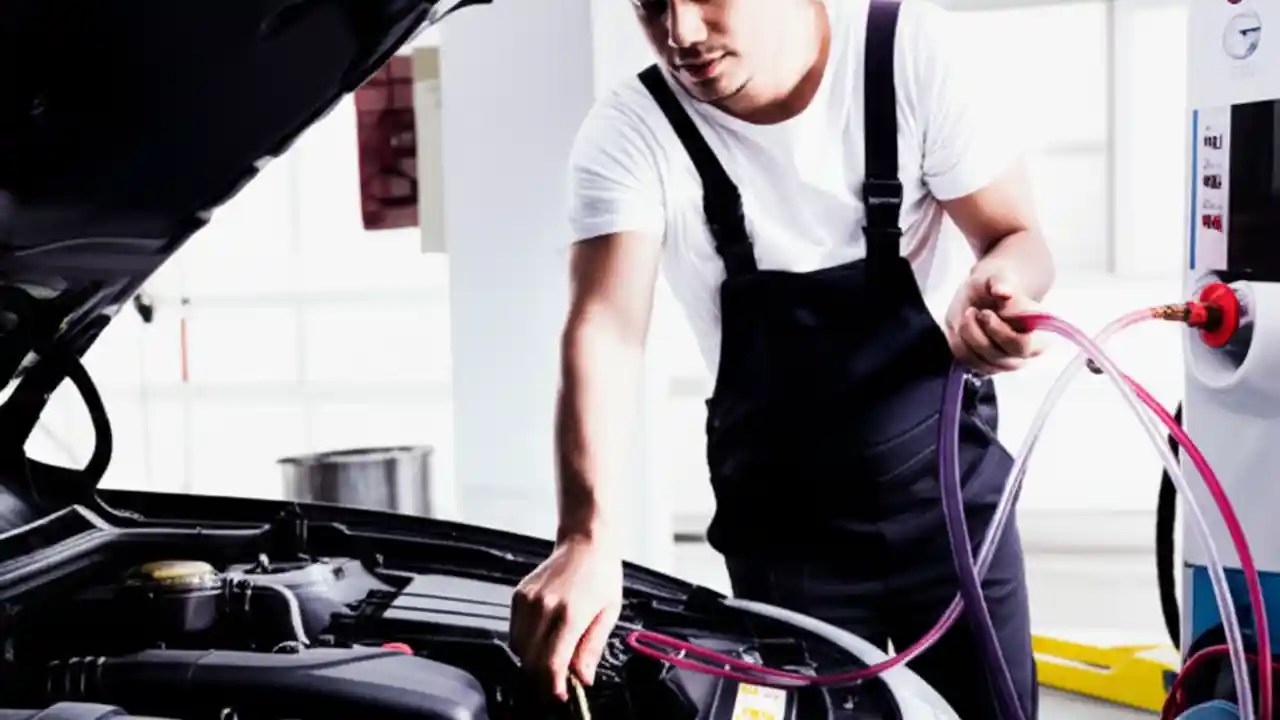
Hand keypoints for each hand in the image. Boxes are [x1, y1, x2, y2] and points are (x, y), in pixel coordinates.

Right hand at [510, 535, 622, 700]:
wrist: (585, 543)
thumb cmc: (601, 575)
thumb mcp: (608, 613)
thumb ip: (592, 648)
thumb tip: (582, 679)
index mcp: (569, 614)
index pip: (551, 664)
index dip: (554, 687)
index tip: (561, 696)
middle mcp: (544, 607)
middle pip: (531, 661)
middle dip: (543, 678)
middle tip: (559, 682)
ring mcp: (527, 600)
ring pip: (519, 648)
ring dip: (533, 661)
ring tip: (553, 657)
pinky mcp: (518, 595)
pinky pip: (515, 631)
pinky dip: (526, 642)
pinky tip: (544, 637)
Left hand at [945, 272, 1044, 374]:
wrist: (987, 294)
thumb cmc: (998, 287)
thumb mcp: (998, 278)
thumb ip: (1002, 283)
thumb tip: (1003, 292)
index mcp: (1038, 336)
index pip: (1021, 345)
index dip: (999, 331)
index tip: (985, 313)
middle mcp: (1023, 355)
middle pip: (998, 356)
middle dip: (977, 333)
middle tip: (971, 311)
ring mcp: (1003, 363)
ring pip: (979, 361)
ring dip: (966, 336)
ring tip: (967, 314)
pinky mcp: (984, 365)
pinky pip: (966, 360)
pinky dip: (959, 342)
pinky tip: (961, 326)